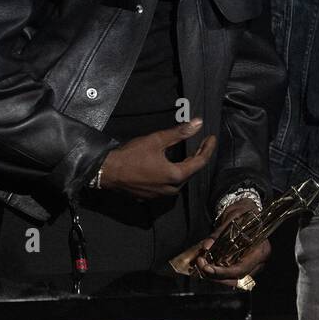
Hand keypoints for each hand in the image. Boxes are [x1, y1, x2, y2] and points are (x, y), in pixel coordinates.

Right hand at [97, 119, 216, 200]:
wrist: (107, 172)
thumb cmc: (132, 156)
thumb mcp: (157, 140)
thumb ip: (179, 133)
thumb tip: (198, 123)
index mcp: (175, 175)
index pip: (200, 162)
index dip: (207, 149)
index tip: (211, 138)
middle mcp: (171, 189)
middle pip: (190, 172)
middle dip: (197, 158)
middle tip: (201, 144)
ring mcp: (160, 195)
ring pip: (179, 180)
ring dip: (185, 167)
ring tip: (188, 154)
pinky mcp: (151, 196)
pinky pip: (168, 185)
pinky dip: (173, 174)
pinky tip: (170, 165)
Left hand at [191, 199, 270, 286]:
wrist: (247, 211)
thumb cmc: (244, 214)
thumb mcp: (231, 220)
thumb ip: (218, 234)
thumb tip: (206, 246)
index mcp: (261, 250)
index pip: (241, 269)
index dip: (223, 272)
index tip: (207, 268)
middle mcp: (259, 262)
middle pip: (236, 278)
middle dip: (216, 276)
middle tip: (201, 265)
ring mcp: (252, 266)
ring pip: (232, 279)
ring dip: (215, 276)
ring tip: (202, 264)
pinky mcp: (244, 266)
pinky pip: (231, 275)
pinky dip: (218, 272)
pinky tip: (208, 265)